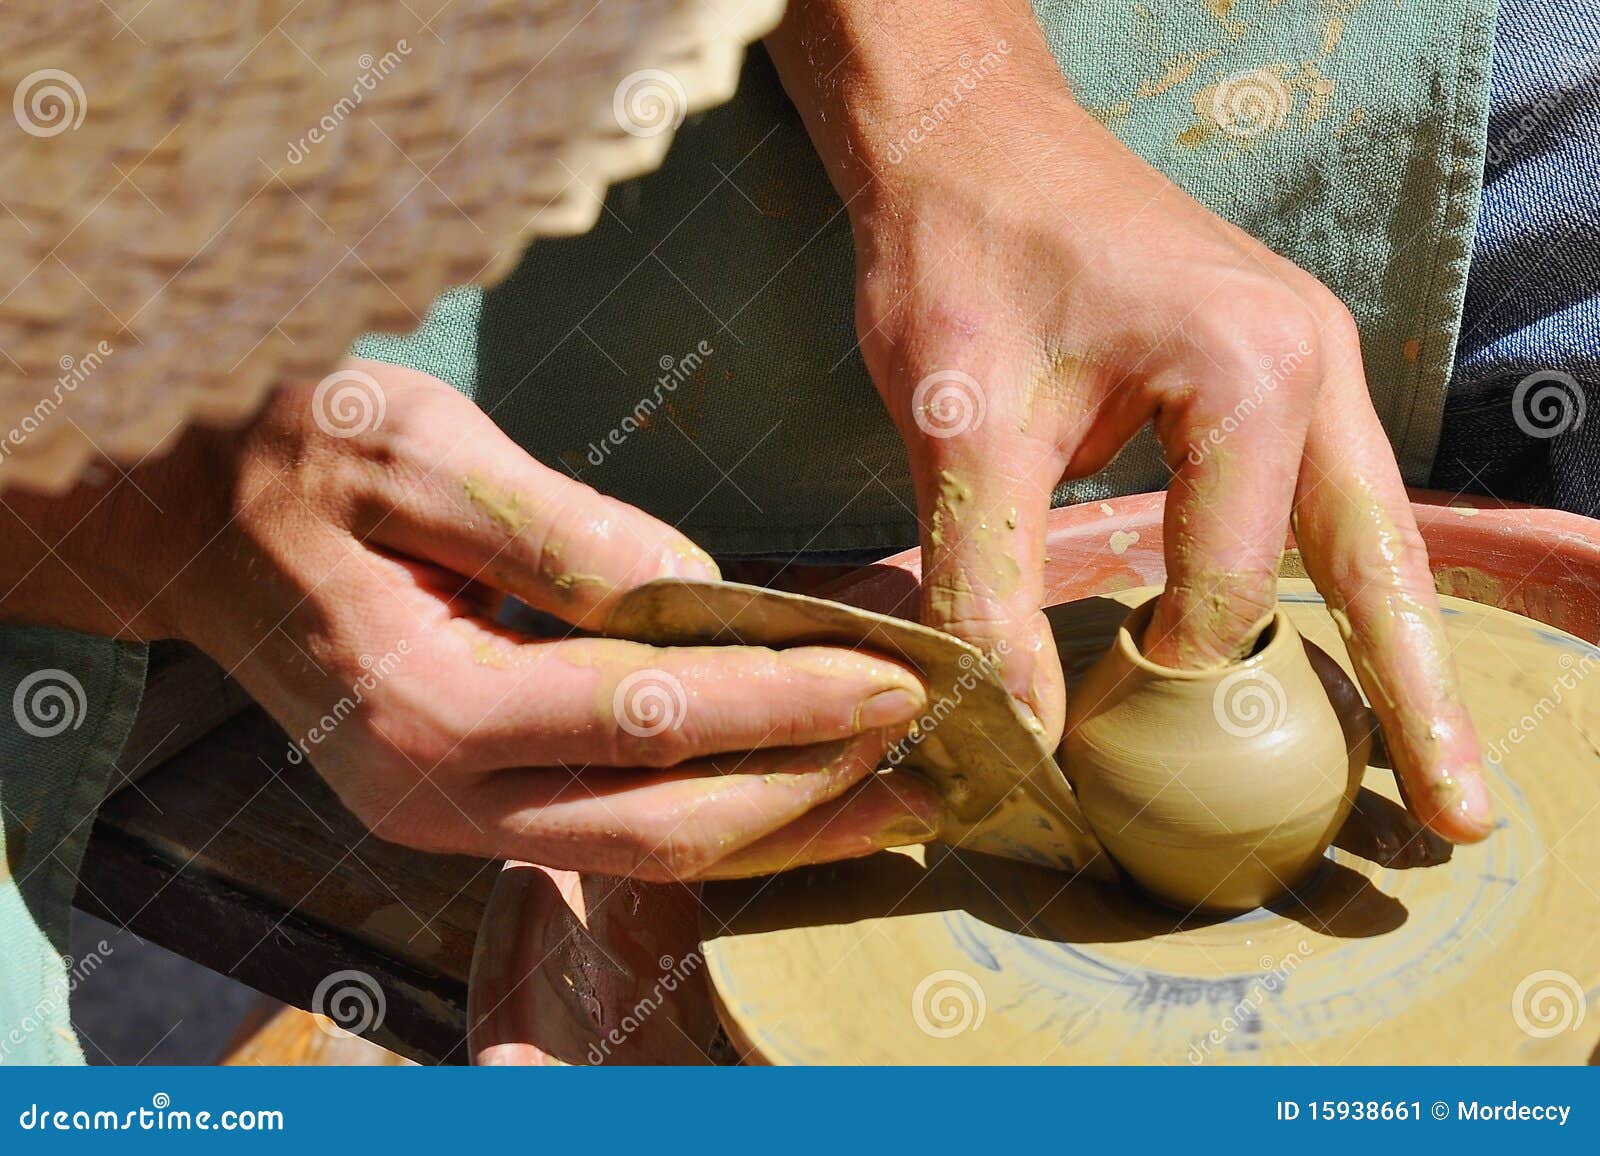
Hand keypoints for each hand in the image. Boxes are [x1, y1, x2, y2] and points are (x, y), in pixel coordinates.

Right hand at [2, 360, 944, 877]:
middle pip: (662, 824)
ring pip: (645, 854)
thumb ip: (554, 529)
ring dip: (783, 830)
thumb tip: (692, 587)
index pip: (647, 715)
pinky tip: (800, 798)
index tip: (897, 675)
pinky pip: (611, 833)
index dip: (783, 699)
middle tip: (934, 756)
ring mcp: (442, 818)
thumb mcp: (413, 445)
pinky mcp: (463, 807)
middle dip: (812, 791)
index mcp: (425, 699)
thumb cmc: (293, 452)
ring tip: (900, 802)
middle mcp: (432, 791)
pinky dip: (717, 820)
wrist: (186, 517)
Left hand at [768, 0, 1491, 840]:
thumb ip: (989, 590)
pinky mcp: (1272, 360)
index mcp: (1248, 375)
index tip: (1105, 714)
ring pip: (1369, 527)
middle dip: (1413, 692)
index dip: (1166, 666)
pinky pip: (1323, 487)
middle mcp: (1309, 361)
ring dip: (1396, 639)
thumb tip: (1020, 731)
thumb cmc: (959, 257)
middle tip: (1456, 816)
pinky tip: (1346, 637)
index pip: (1228, 583)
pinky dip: (1335, 570)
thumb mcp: (960, 434)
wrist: (961, 138)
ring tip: (1432, 753)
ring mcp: (1305, 356)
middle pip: (1379, 561)